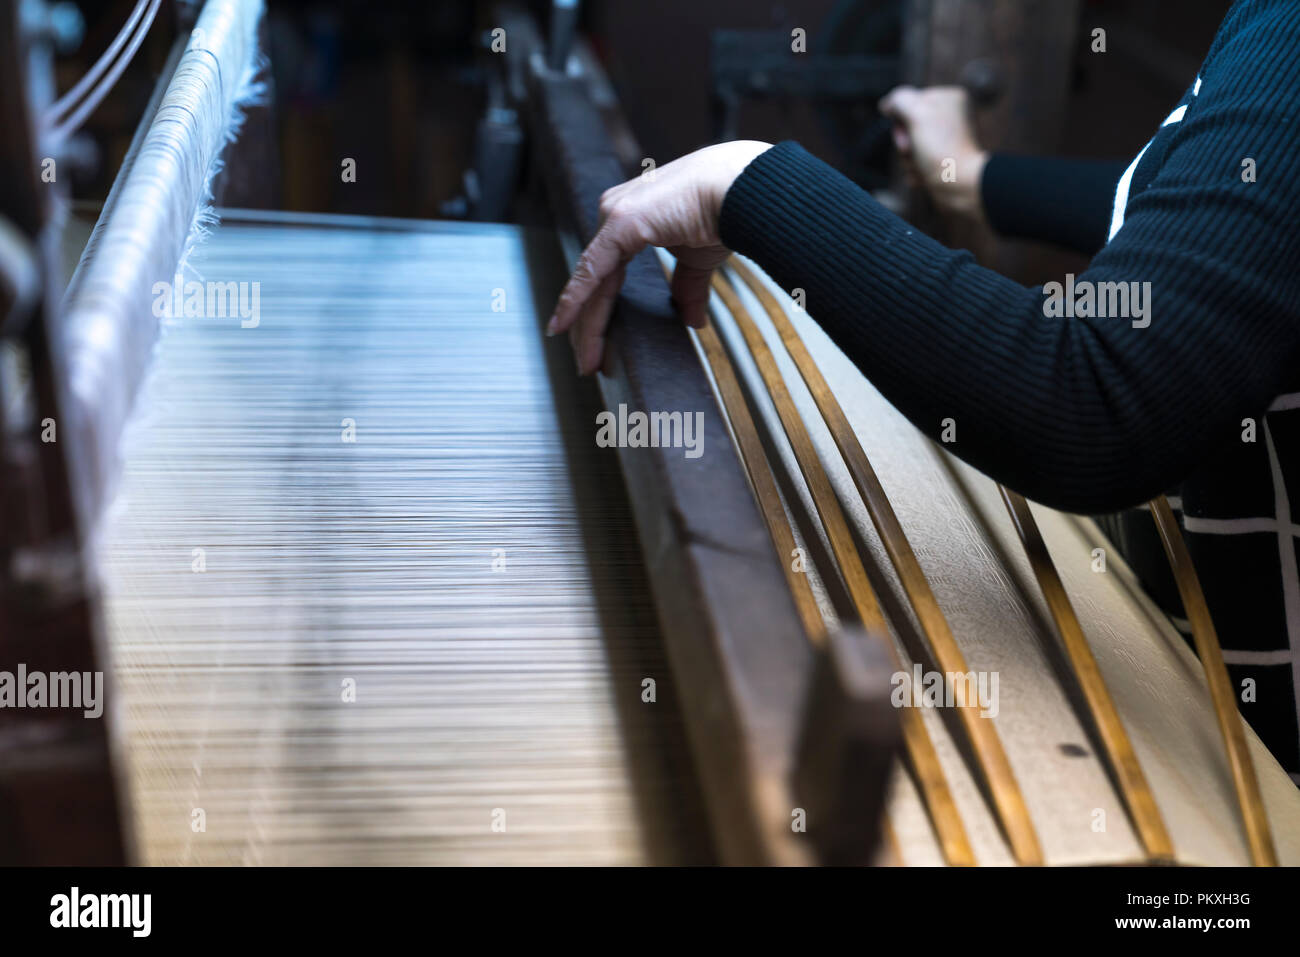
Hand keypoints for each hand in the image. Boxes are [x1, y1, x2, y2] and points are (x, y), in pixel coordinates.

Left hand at [547, 140, 771, 374]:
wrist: (744, 189)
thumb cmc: (726, 210)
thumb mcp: (698, 259)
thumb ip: (687, 288)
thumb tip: (691, 321)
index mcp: (630, 219)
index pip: (605, 273)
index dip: (596, 308)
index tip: (593, 342)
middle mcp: (615, 212)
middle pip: (593, 279)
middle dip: (588, 324)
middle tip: (587, 362)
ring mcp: (615, 215)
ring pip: (591, 280)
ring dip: (585, 323)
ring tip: (585, 360)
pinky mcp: (622, 222)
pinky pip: (593, 270)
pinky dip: (577, 300)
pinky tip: (566, 325)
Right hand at [878, 86, 987, 218]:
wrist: (960, 186)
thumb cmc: (941, 149)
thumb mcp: (917, 113)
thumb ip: (899, 99)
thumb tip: (887, 105)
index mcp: (949, 97)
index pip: (907, 102)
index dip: (900, 121)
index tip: (908, 136)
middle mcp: (950, 115)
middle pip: (907, 125)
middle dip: (904, 143)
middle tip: (912, 151)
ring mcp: (946, 139)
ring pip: (910, 145)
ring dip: (908, 160)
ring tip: (920, 167)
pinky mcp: (943, 159)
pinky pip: (917, 161)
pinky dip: (916, 170)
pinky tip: (923, 176)